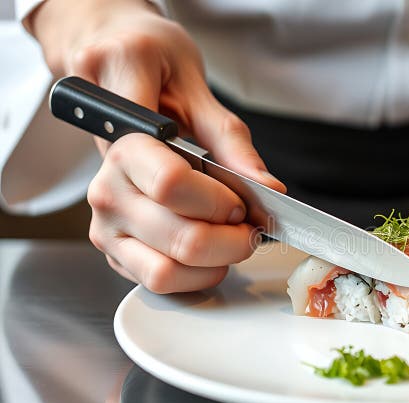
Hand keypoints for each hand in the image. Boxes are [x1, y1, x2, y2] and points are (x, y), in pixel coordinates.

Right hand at [30, 0, 284, 292]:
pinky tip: (211, 253)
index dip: (220, 200)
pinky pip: (155, 281)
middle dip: (233, 238)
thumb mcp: (201, 100)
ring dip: (217, 262)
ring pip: (166, 269)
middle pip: (180, 236)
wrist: (114, 77)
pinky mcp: (109, 245)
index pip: (173, 185)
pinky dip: (197, 276)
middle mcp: (105, 185)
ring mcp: (102, 219)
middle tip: (250, 225)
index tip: (242, 199)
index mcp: (123, 140)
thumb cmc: (156, 80)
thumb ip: (234, 148)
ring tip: (233, 239)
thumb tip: (269, 190)